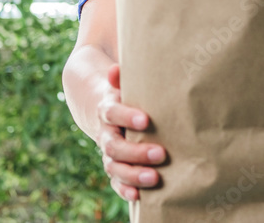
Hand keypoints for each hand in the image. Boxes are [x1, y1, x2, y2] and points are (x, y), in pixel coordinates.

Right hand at [98, 64, 166, 201]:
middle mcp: (105, 132)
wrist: (102, 105)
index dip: (126, 116)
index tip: (146, 120)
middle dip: (136, 151)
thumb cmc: (124, 91)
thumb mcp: (123, 81)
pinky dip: (125, 188)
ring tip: (155, 178)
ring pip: (114, 166)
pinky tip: (138, 195)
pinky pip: (115, 180)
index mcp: (106, 109)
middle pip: (114, 146)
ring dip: (132, 173)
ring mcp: (108, 151)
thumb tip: (116, 68)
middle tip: (161, 153)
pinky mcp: (114, 165)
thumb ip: (122, 77)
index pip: (112, 113)